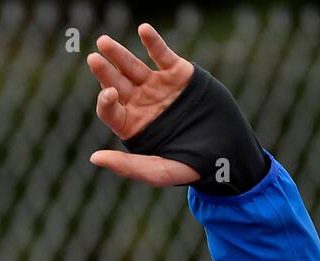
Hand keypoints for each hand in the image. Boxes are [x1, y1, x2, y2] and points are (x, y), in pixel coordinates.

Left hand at [86, 22, 199, 186]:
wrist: (226, 148)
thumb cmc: (190, 165)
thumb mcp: (157, 171)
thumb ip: (128, 166)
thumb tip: (94, 158)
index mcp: (131, 125)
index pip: (110, 110)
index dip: (106, 101)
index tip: (109, 93)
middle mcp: (140, 104)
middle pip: (116, 84)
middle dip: (104, 72)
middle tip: (93, 59)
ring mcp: (157, 86)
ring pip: (133, 67)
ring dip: (118, 54)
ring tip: (103, 42)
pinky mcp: (178, 73)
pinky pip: (162, 54)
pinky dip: (153, 42)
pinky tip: (143, 30)